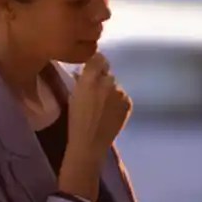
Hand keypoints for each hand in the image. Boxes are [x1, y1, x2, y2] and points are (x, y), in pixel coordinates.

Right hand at [58, 53, 130, 199]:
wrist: (89, 143)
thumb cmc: (76, 121)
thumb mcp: (73, 96)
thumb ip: (81, 80)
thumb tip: (84, 72)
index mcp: (89, 79)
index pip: (98, 57)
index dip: (96, 63)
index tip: (93, 69)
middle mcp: (107, 82)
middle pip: (108, 72)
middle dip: (103, 79)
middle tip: (96, 92)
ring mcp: (120, 93)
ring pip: (116, 85)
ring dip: (111, 91)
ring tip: (103, 106)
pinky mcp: (128, 103)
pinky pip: (123, 97)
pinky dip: (118, 102)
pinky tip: (110, 113)